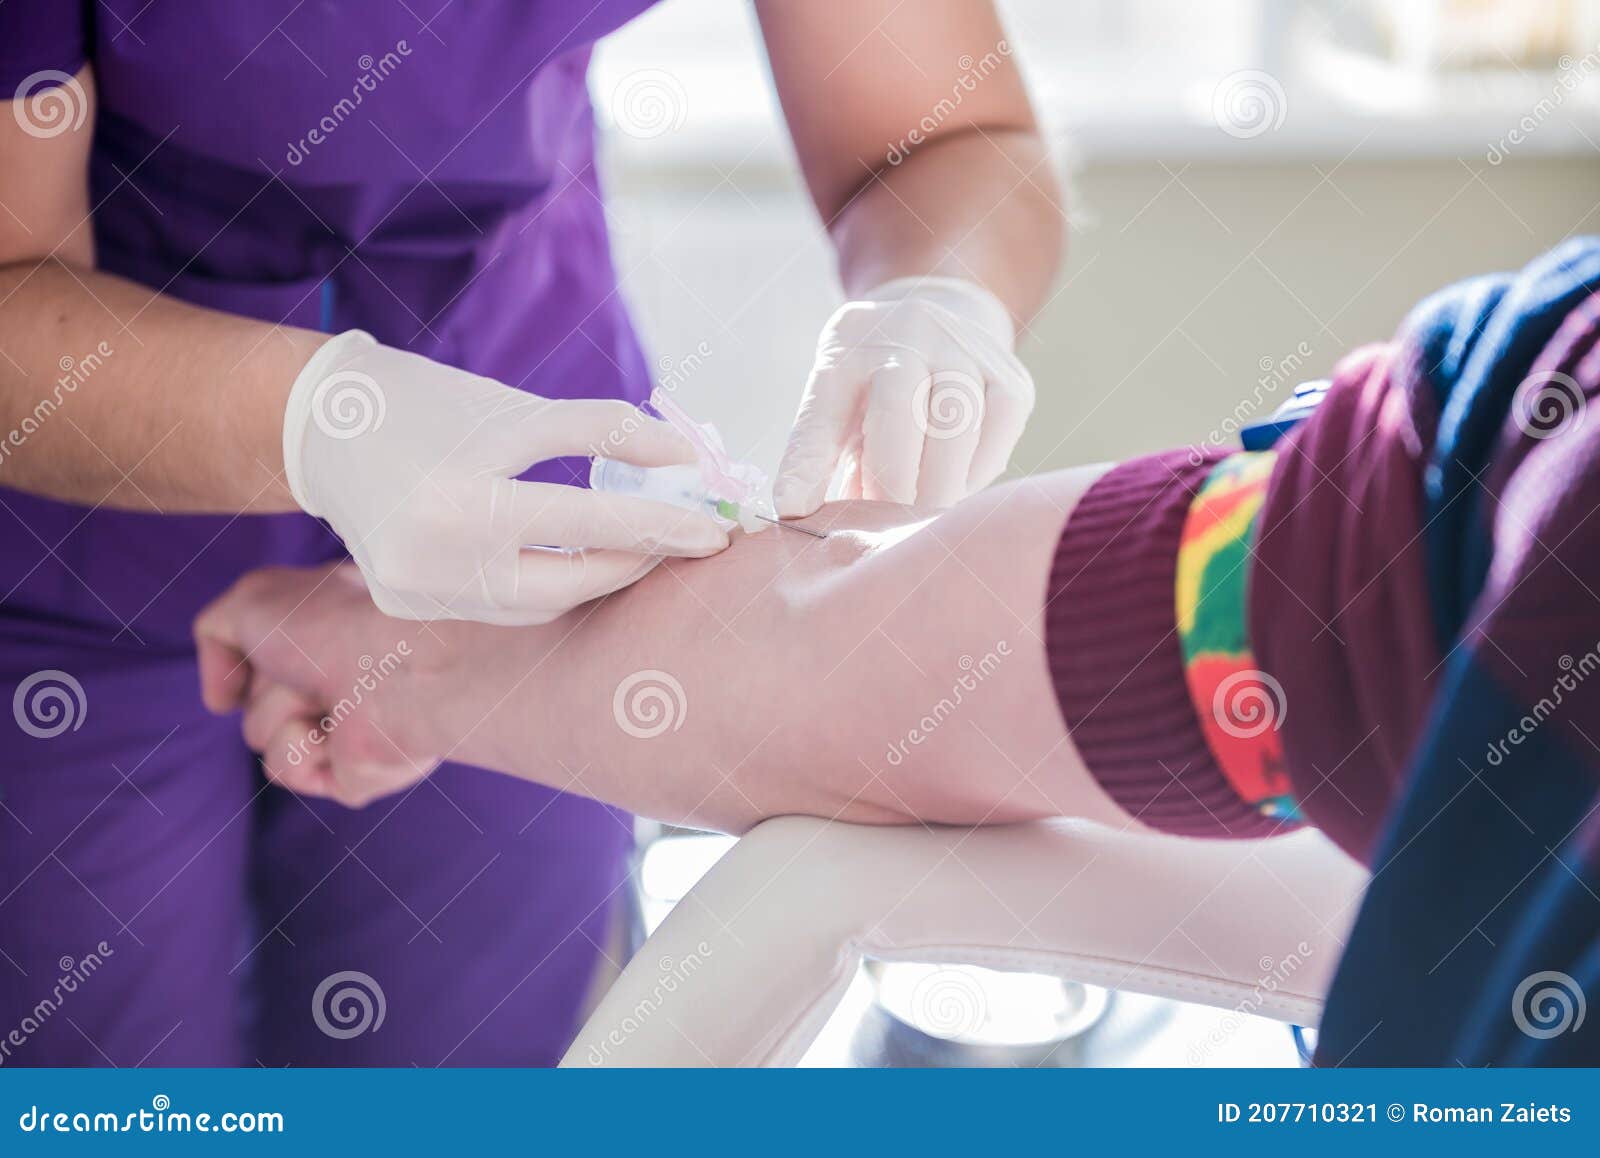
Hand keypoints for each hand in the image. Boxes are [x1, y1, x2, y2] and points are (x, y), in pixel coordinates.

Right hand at [194, 564, 443, 806]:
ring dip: (281, 714)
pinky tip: (337, 734)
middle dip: (266, 685)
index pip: (263, 653)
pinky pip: (286, 769)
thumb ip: (217, 632)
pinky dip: (300, 750)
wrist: (394, 669)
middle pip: (253, 697)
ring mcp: (347, 727)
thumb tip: (223, 703)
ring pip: (262, 736)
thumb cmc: (333, 625)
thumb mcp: (251, 600)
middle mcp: (342, 679)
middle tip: (310, 669)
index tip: (281, 639)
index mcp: (333, 634)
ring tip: (330, 700)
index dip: (257, 648)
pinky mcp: (351, 771)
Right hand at [282, 331, 729, 624]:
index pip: (589, 517)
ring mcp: (414, 588)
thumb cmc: (432, 404)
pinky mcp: (403, 604)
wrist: (323, 425)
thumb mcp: (517, 406)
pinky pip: (499, 608)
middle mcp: (434, 551)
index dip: (662, 522)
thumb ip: (601, 433)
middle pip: (570, 578)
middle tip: (687, 542)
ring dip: (596, 579)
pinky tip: (573, 566)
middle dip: (637, 561)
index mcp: (464, 491)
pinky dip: (542, 587)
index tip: (718, 528)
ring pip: (540, 604)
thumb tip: (686, 461)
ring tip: (638, 549)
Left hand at [773, 277, 1033, 514]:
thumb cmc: (875, 387)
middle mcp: (908, 333)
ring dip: (936, 485)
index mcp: (847, 347)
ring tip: (919, 518)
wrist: (945, 318)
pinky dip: (976, 471)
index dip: (805, 465)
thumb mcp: (837, 406)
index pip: (822, 412)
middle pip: (898, 412)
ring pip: (957, 425)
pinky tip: (957, 487)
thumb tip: (800, 516)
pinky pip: (998, 430)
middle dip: (890, 482)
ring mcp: (966, 348)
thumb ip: (818, 456)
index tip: (792, 510)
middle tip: (885, 527)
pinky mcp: (1012, 377)